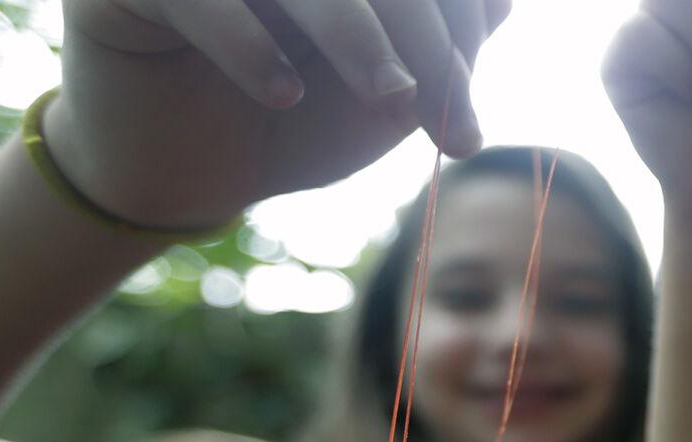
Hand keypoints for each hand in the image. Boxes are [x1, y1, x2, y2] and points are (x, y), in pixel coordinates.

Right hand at [49, 0, 508, 229]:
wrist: (188, 174)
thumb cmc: (294, 122)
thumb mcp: (384, 94)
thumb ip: (443, 45)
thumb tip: (503, 3)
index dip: (455, 30)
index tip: (461, 125)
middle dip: (420, 37)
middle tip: (431, 114)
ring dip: (352, 30)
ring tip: (387, 99)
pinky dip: (245, 42)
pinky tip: (281, 95)